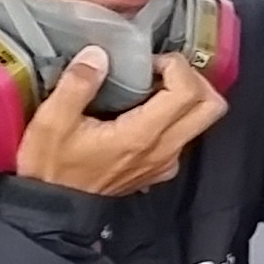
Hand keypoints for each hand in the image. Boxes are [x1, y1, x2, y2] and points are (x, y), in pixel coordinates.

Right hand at [14, 49, 228, 195]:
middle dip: (194, 79)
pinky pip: (183, 135)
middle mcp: (164, 150)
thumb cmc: (52, 166)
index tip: (149, 61)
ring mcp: (166, 162)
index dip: (177, 66)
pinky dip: (174, 115)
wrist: (55, 209)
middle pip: (211, 107)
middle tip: (162, 69)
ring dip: (185, 96)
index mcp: (142, 136)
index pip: (189, 92)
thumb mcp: (52, 121)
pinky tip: (142, 108)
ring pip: (200, 121)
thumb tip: (99, 55)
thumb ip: (77, 84)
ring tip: (150, 84)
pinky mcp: (160, 168)